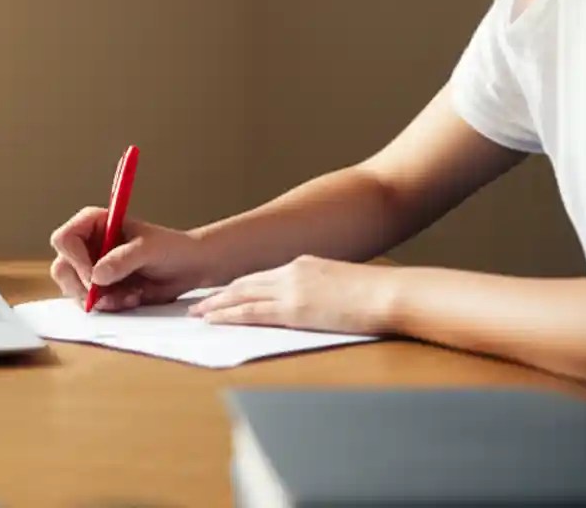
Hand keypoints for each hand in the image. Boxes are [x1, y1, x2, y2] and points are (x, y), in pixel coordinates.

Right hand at [48, 207, 213, 311]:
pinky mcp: (100, 288)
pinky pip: (90, 303)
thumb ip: (122, 259)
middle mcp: (87, 244)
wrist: (189, 268)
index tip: (94, 277)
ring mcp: (91, 267)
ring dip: (100, 299)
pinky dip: (109, 306)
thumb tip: (97, 275)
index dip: (75, 260)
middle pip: (62, 268)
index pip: (64, 239)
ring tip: (130, 295)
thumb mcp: (149, 249)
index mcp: (93, 223)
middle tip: (107, 296)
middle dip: (83, 287)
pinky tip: (132, 298)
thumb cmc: (172, 248)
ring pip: (73, 289)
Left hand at [188, 255, 395, 333]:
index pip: (262, 277)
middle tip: (197, 303)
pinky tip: (213, 320)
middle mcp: (292, 272)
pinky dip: (228, 315)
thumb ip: (323, 290)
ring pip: (241, 295)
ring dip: (216, 305)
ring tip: (196, 313)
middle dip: (219, 294)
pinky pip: (251, 312)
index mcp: (305, 265)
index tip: (221, 293)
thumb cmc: (378, 294)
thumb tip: (318, 303)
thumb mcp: (344, 285)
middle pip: (245, 283)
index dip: (239, 287)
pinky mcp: (294, 308)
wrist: (390, 293)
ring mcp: (291, 289)